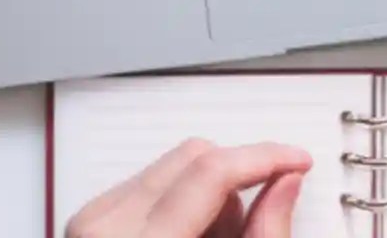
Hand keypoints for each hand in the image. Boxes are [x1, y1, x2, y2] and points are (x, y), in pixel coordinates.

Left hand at [65, 139, 311, 237]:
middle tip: (253, 230)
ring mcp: (91, 223)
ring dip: (210, 196)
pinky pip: (151, 184)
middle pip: (195, 157)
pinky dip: (182, 206)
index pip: (211, 172)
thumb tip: (285, 182)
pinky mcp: (90, 222)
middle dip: (238, 182)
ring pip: (174, 166)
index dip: (265, 158)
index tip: (297, 161)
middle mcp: (104, 229)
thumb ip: (265, 234)